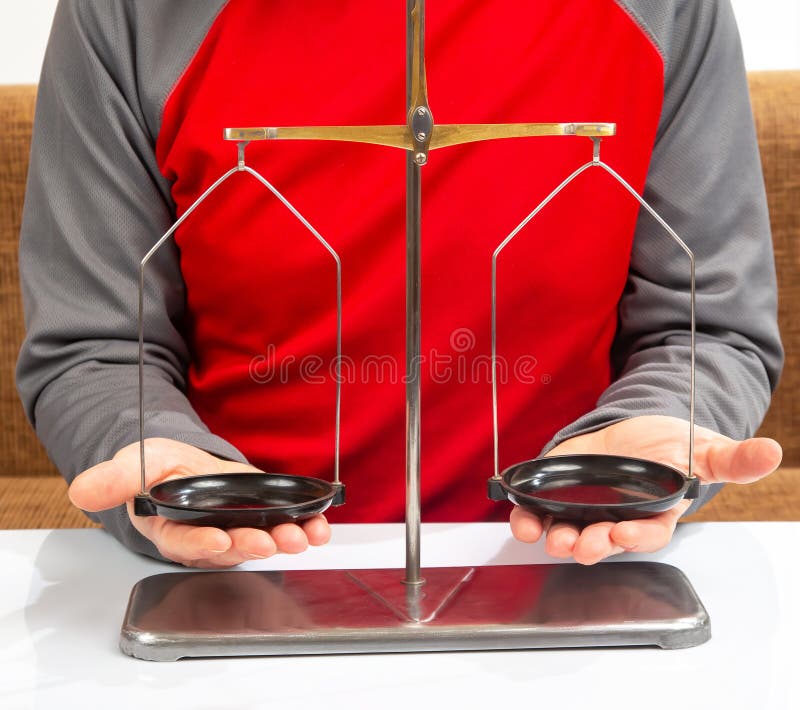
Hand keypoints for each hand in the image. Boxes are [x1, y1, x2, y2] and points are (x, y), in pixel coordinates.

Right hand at [68, 438, 330, 567]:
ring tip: (303, 536)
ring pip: (259, 542)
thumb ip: (113, 479)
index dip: (200, 544)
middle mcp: (206, 537)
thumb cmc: (157, 469)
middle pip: (228, 550)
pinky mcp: (259, 517)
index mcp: (171, 529)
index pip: (183, 543)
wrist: (183, 464)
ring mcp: (236, 529)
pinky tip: (320, 525)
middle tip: (269, 540)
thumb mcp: (134, 464)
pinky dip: (304, 527)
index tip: (219, 539)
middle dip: (250, 546)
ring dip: (283, 541)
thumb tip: (82, 491)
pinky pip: (282, 527)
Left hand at [510, 415, 781, 564]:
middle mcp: (615, 518)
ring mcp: (585, 507)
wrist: (637, 430)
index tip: (624, 532)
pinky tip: (522, 520)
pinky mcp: (559, 491)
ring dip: (557, 537)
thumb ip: (731, 458)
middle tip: (582, 542)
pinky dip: (528, 518)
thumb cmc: (670, 447)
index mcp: (651, 516)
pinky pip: (540, 512)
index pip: (645, 535)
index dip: (635, 537)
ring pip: (568, 532)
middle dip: (591, 544)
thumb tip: (770, 453)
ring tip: (550, 535)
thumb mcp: (702, 449)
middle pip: (602, 541)